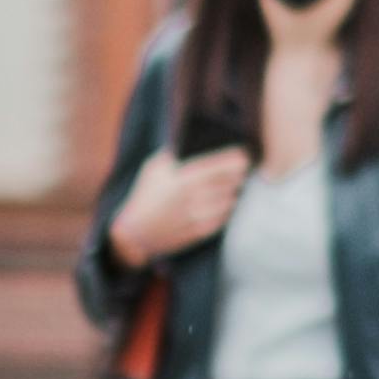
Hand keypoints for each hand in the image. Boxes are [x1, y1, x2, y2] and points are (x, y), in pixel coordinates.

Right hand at [108, 146, 250, 268]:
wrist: (134, 233)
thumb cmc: (144, 196)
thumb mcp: (154, 169)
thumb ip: (173, 155)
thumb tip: (193, 145)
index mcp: (183, 179)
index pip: (219, 167)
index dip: (235, 160)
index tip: (243, 155)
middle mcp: (193, 198)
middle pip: (229, 183)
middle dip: (239, 175)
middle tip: (244, 170)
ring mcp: (197, 217)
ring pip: (229, 202)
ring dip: (235, 193)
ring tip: (236, 187)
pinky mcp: (199, 232)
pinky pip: (223, 219)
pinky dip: (227, 210)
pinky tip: (226, 204)